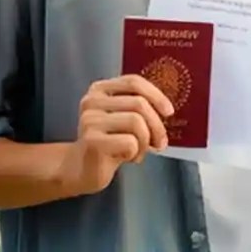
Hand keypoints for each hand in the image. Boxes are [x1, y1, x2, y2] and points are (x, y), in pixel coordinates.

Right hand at [59, 74, 173, 195]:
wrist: (82, 169)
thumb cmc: (109, 143)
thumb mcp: (123, 119)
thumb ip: (139, 109)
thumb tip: (166, 111)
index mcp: (100, 90)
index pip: (133, 82)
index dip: (156, 95)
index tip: (169, 112)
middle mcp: (92, 101)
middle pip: (139, 103)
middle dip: (156, 126)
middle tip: (160, 143)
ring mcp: (90, 120)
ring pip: (136, 122)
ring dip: (145, 142)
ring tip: (138, 152)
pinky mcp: (92, 140)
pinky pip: (130, 142)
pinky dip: (136, 153)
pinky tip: (127, 158)